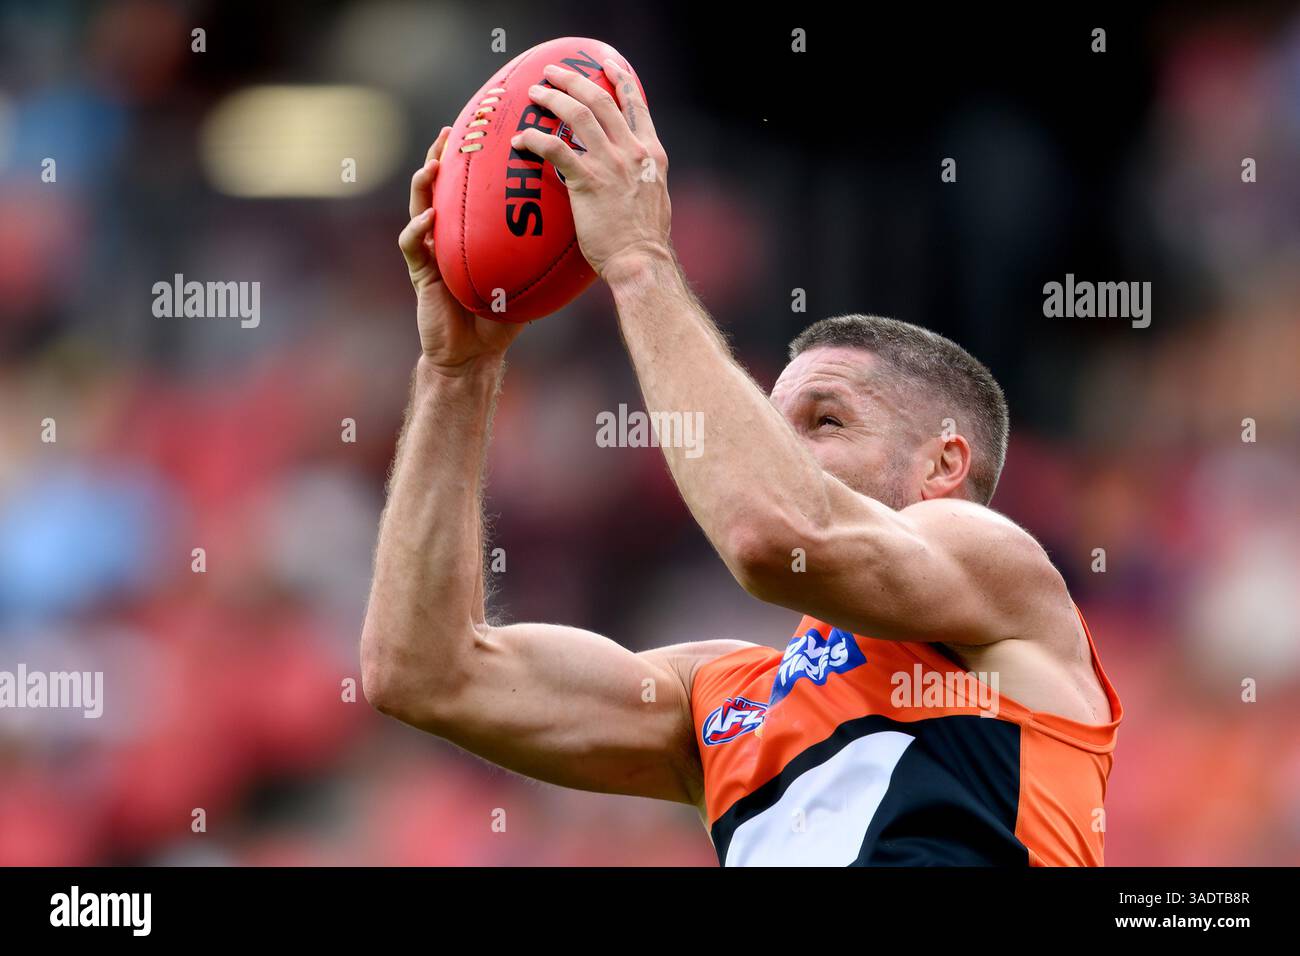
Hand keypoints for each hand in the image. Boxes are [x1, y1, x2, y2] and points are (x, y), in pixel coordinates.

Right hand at [399, 127, 523, 370]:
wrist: (473, 353)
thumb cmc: (501, 316)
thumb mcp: (529, 278)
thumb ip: (547, 254)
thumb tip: (589, 231)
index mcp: (471, 231)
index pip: (471, 189)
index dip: (476, 162)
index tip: (488, 133)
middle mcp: (447, 234)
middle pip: (441, 187)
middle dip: (442, 157)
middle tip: (452, 132)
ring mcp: (430, 251)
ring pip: (419, 207)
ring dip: (422, 184)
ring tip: (432, 165)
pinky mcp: (420, 273)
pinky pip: (413, 246)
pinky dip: (418, 230)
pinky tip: (427, 218)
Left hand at [512, 59, 672, 279]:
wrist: (641, 260)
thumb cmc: (645, 239)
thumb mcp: (655, 196)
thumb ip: (644, 175)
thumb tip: (634, 170)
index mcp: (651, 153)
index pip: (635, 105)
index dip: (619, 80)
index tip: (607, 64)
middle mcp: (632, 151)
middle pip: (600, 100)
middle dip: (574, 80)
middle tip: (553, 72)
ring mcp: (610, 164)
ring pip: (577, 115)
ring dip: (553, 98)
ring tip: (535, 92)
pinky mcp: (587, 181)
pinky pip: (555, 150)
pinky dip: (535, 139)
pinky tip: (521, 139)